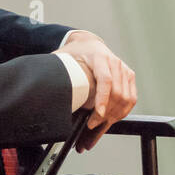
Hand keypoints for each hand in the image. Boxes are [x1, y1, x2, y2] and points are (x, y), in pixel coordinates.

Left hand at [61, 32, 136, 151]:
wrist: (87, 43)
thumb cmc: (75, 54)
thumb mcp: (63, 60)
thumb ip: (56, 74)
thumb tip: (43, 93)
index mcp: (99, 57)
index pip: (105, 79)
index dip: (102, 99)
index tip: (96, 115)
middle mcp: (115, 63)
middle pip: (117, 94)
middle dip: (104, 116)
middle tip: (89, 130)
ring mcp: (124, 70)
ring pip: (125, 99)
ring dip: (112, 118)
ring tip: (96, 130)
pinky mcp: (129, 77)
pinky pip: (131, 99)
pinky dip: (122, 113)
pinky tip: (109, 121)